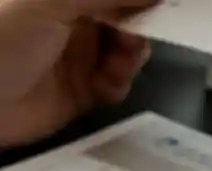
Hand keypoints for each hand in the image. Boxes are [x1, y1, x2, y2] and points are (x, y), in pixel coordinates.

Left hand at [0, 0, 158, 147]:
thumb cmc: (0, 39)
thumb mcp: (50, 2)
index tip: (164, 5)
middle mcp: (71, 18)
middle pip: (126, 17)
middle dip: (139, 26)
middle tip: (136, 39)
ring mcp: (76, 54)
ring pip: (127, 50)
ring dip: (132, 57)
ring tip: (119, 65)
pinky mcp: (80, 90)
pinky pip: (116, 83)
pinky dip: (120, 84)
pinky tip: (107, 86)